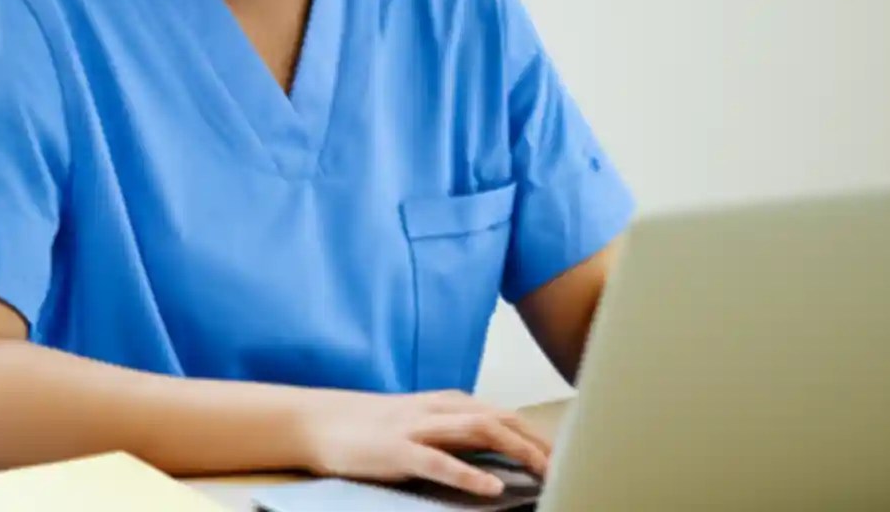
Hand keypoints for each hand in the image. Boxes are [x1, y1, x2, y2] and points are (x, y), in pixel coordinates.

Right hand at [297, 389, 552, 496]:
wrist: (319, 421)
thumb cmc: (373, 428)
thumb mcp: (422, 424)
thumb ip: (457, 433)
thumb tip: (500, 453)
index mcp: (449, 403)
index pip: (506, 414)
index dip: (539, 434)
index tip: (569, 454)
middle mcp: (439, 409)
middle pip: (502, 419)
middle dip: (539, 442)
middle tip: (571, 465)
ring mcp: (418, 428)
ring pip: (480, 431)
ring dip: (518, 451)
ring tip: (547, 471)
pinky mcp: (398, 450)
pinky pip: (440, 462)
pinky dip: (469, 474)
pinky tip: (492, 487)